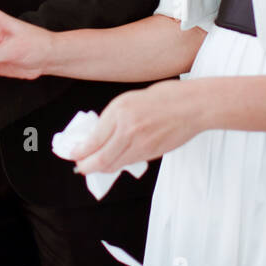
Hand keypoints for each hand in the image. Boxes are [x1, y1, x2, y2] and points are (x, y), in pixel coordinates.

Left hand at [63, 80, 203, 174]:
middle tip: (79, 166)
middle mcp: (128, 128)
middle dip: (85, 166)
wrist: (192, 106)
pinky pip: (128, 163)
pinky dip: (117, 165)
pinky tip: (112, 162)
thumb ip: (114, 117)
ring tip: (92, 167)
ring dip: (99, 168)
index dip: (79, 151)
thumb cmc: (165, 97)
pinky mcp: (151, 153)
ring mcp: (140, 143)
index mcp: (120, 110)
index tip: (73, 153)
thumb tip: (97, 135)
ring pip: (113, 164)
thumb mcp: (131, 100)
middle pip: (100, 158)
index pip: (93, 139)